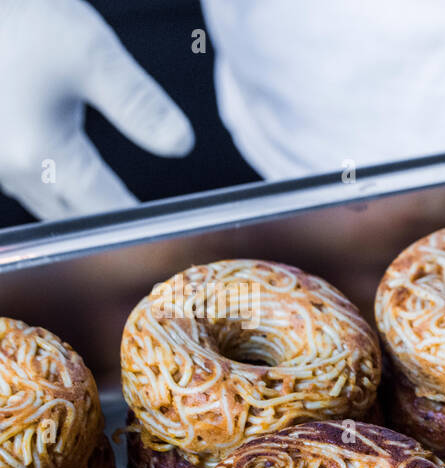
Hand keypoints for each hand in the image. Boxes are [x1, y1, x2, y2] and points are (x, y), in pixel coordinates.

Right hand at [0, 0, 193, 219]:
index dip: (139, 223)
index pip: (105, 209)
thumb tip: (181, 143)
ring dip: (80, 205)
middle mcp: (11, 166)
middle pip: (74, 218)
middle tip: (146, 219)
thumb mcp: (91, 55)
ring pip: (46, 204)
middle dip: (110, 220)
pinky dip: (54, 185)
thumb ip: (139, 104)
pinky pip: (25, 183)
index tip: (166, 225)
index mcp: (42, 152)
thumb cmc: (21, 20)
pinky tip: (72, 173)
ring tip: (114, 199)